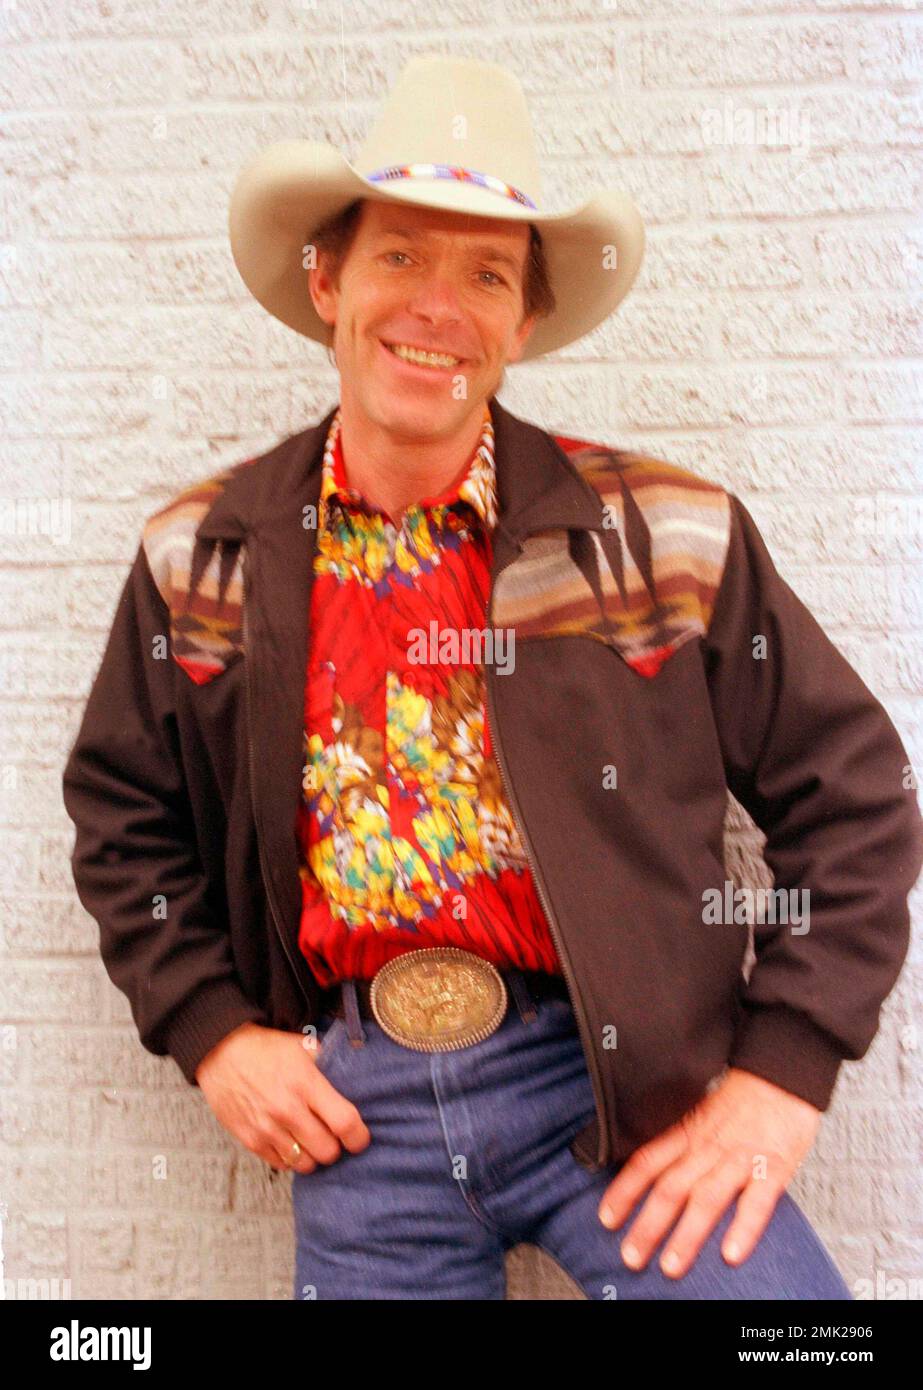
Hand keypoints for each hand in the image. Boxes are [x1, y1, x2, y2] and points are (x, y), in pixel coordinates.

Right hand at [195, 1022, 370, 1172]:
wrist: (221, 1053)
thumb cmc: (265, 1049)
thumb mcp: (303, 1046)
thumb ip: (328, 1065)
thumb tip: (353, 1080)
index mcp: (306, 1083)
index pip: (344, 1122)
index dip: (358, 1137)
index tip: (360, 1138)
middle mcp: (288, 1110)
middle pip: (327, 1151)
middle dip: (336, 1148)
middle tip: (332, 1138)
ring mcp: (267, 1128)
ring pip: (305, 1164)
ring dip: (313, 1156)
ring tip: (311, 1142)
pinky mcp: (250, 1140)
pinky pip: (281, 1164)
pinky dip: (290, 1159)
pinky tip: (290, 1142)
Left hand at [597, 1067, 821, 1279]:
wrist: (782, 1073)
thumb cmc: (742, 1098)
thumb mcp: (700, 1114)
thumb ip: (680, 1142)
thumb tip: (652, 1170)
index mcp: (688, 1133)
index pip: (647, 1161)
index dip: (625, 1190)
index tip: (606, 1218)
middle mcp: (708, 1148)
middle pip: (670, 1188)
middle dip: (648, 1226)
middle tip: (631, 1258)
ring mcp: (740, 1159)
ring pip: (706, 1199)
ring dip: (686, 1236)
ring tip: (671, 1267)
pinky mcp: (773, 1168)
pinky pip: (757, 1202)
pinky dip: (743, 1229)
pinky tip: (730, 1255)